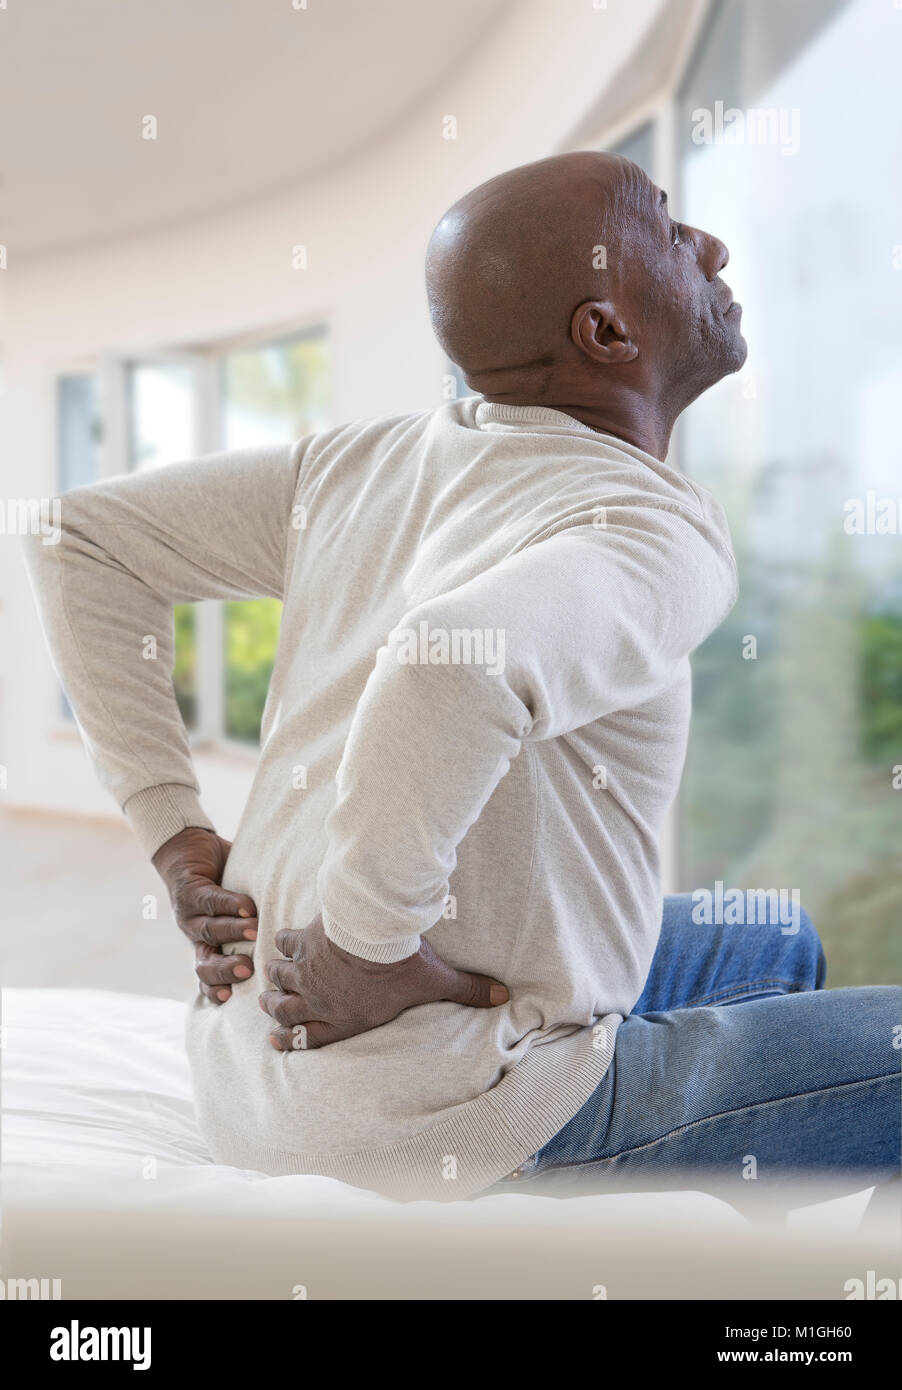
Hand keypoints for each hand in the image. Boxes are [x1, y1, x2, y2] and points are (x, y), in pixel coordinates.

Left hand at [152, 826, 257, 1004]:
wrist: (188, 848)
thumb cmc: (224, 882)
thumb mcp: (241, 912)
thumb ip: (263, 927)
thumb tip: (306, 943)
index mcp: (209, 948)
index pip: (207, 980)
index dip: (215, 991)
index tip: (231, 998)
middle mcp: (197, 937)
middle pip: (204, 964)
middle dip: (224, 970)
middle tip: (248, 970)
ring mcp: (190, 915)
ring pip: (208, 931)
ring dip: (232, 932)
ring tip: (255, 930)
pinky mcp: (188, 891)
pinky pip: (208, 900)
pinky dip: (228, 904)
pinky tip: (246, 906)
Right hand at [259, 912, 508, 1049]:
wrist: (374, 929)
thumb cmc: (403, 962)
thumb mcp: (436, 980)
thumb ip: (467, 991)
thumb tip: (504, 998)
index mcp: (345, 1020)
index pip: (308, 1040)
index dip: (290, 1042)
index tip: (277, 1040)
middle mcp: (320, 1000)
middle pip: (283, 1012)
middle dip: (276, 1010)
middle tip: (272, 1004)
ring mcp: (307, 971)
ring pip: (278, 979)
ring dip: (275, 978)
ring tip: (273, 975)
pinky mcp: (303, 943)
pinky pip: (283, 945)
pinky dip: (282, 943)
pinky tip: (286, 939)